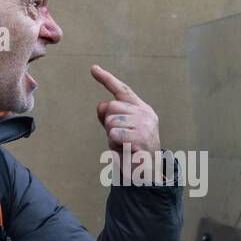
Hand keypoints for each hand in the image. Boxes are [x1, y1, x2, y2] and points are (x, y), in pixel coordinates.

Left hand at [92, 65, 163, 181]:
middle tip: (119, 137)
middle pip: (111, 107)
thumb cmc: (132, 150)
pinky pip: (115, 133)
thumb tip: (101, 105)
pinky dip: (115, 143)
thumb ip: (109, 117)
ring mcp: (145, 125)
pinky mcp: (140, 137)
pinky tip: (125, 149)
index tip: (93, 68)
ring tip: (123, 144)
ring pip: (111, 121)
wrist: (147, 172)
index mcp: (142, 109)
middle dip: (108, 123)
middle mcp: (145, 114)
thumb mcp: (118, 131)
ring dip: (112, 135)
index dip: (107, 79)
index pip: (122, 90)